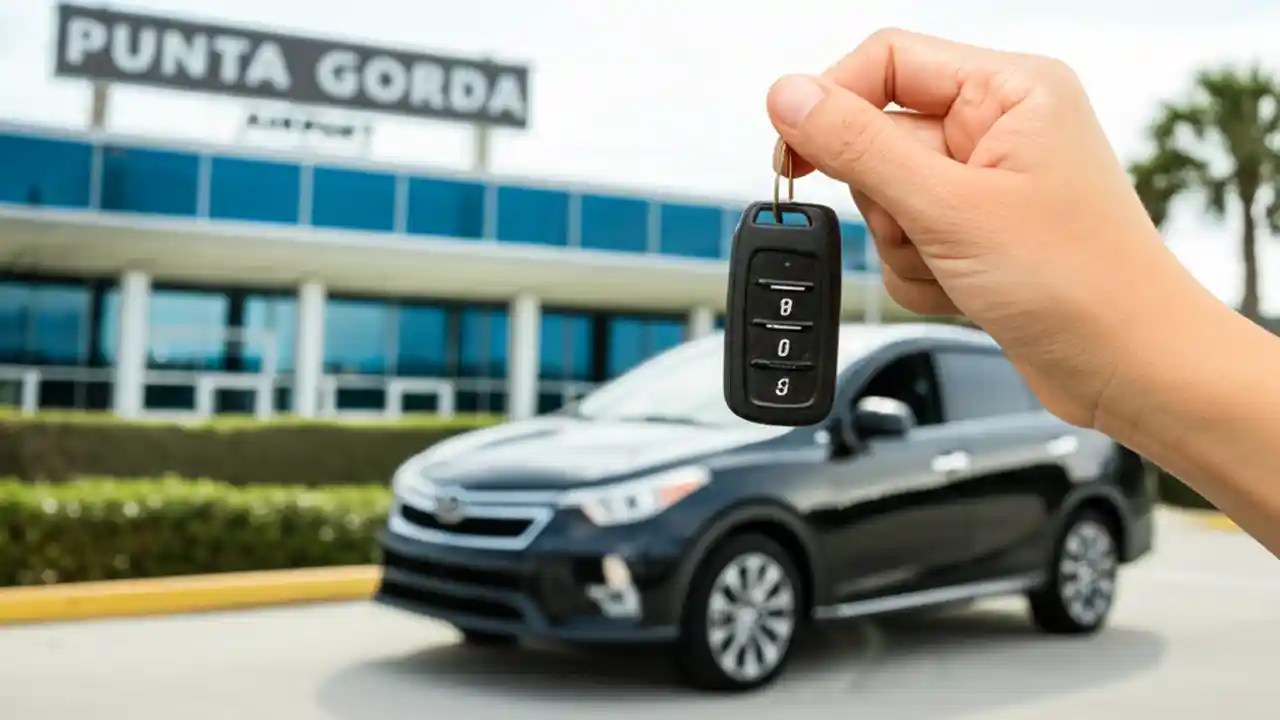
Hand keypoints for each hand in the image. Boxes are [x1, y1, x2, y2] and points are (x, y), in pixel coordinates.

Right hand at [766, 29, 1203, 427]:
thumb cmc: (1077, 282)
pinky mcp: (976, 234)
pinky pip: (905, 243)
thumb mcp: (948, 208)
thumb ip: (858, 147)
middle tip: (931, 231)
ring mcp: (986, 184)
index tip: (792, 157)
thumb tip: (787, 95)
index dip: (829, 104)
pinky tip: (964, 290)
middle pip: (878, 138)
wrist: (1130, 369)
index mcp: (1008, 89)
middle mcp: (997, 127)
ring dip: (904, 247)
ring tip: (960, 268)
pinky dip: (919, 275)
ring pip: (885, 200)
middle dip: (887, 203)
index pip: (886, 62)